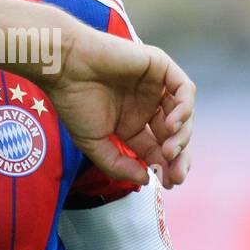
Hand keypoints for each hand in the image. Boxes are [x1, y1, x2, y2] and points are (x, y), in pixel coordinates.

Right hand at [40, 24, 194, 186]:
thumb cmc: (74, 102)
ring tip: (170, 150)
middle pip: (174, 135)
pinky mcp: (160, 66)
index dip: (166, 167)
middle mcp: (146, 105)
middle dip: (179, 157)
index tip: (168, 183)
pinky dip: (184, 108)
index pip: (157, 148)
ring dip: (182, 136)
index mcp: (131, 123)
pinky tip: (171, 124)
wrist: (65, 67)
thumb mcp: (94, 144)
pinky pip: (184, 89)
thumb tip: (146, 180)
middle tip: (177, 175)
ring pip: (184, 114)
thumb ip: (118, 165)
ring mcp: (155, 86)